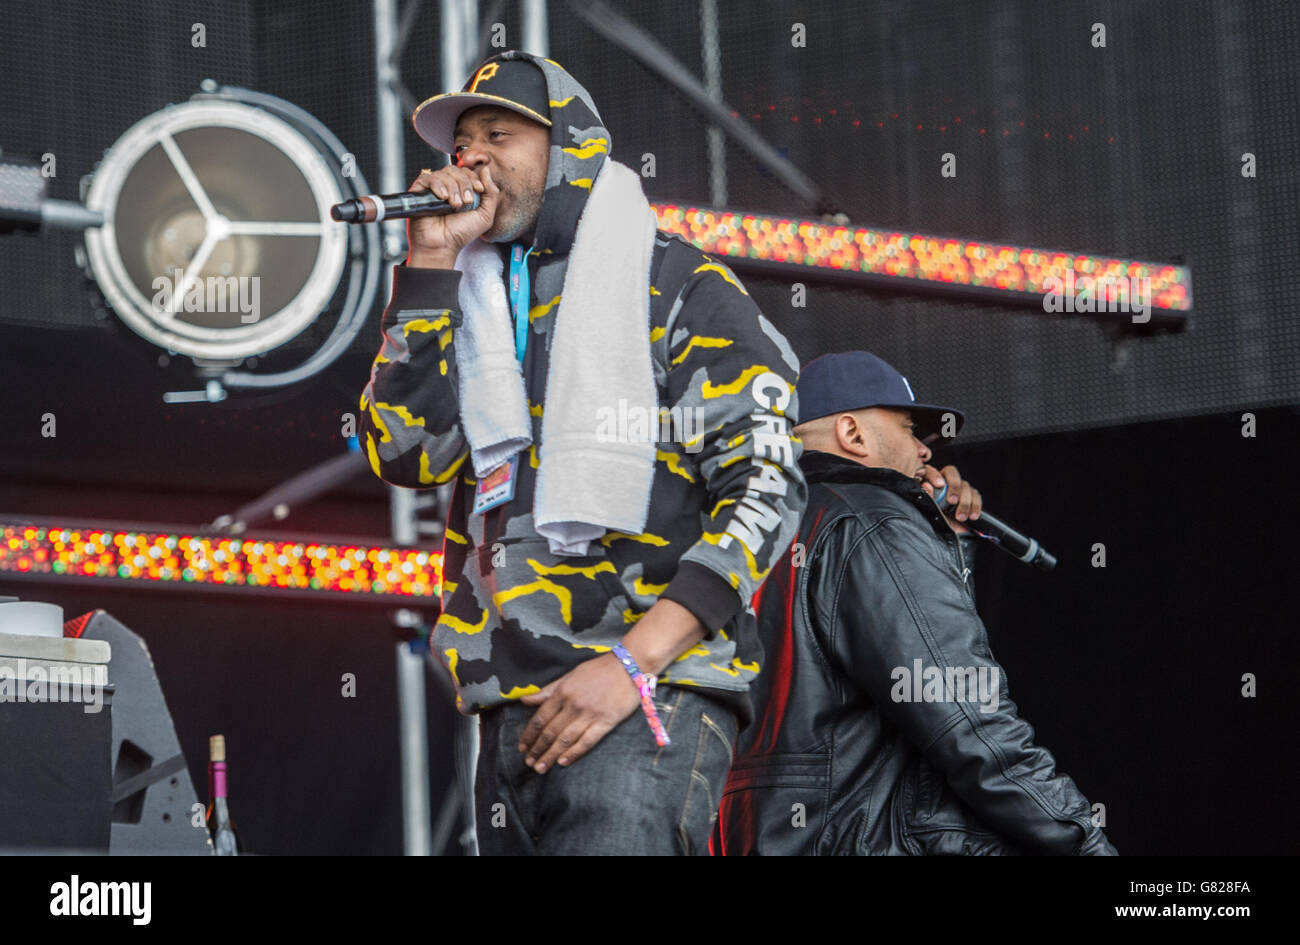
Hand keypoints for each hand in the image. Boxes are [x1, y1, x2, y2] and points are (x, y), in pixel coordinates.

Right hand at [404, 164, 499, 267]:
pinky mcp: (419, 190)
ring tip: (454, 205)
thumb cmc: (461, 233)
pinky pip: (428, 178)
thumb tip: (486, 170)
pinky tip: (443, 198)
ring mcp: (433, 188)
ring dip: (453, 188)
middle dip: (465, 184)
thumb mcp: (485, 215)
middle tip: (466, 202)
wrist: (443, 245)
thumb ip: (491, 193)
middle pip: (457, 170)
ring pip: (444, 173)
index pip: (468, 171)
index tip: (479, 190)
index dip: (474, 177)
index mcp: (461, 190)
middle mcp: (447, 186)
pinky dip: (438, 186)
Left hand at [517, 653, 641, 772]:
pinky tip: (563, 762)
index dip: (529, 735)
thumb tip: (524, 700)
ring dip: (550, 755)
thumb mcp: (569, 676)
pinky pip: (587, 741)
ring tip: (541, 768)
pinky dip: (573, 753)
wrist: (628, 666)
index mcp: (563, 692)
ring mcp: (590, 715)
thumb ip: (547, 691)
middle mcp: (573, 705)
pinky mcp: (606, 722)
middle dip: (537, 749)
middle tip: (529, 763)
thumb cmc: (598, 670)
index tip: (522, 747)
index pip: (541, 718)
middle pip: (550, 732)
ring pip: (565, 739)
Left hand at [919, 463, 981, 532]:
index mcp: (931, 481)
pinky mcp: (971, 496)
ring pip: (966, 486)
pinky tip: (972, 516)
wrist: (944, 535)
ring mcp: (960, 488)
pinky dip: (975, 506)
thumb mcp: (928, 510)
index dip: (935, 475)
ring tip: (960, 517)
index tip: (938, 485)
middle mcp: (946, 482)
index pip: (932, 470)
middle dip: (954, 488)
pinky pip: (976, 496)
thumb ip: (928, 497)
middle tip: (952, 502)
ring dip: (964, 502)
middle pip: (953, 475)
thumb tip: (927, 486)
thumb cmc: (933, 520)